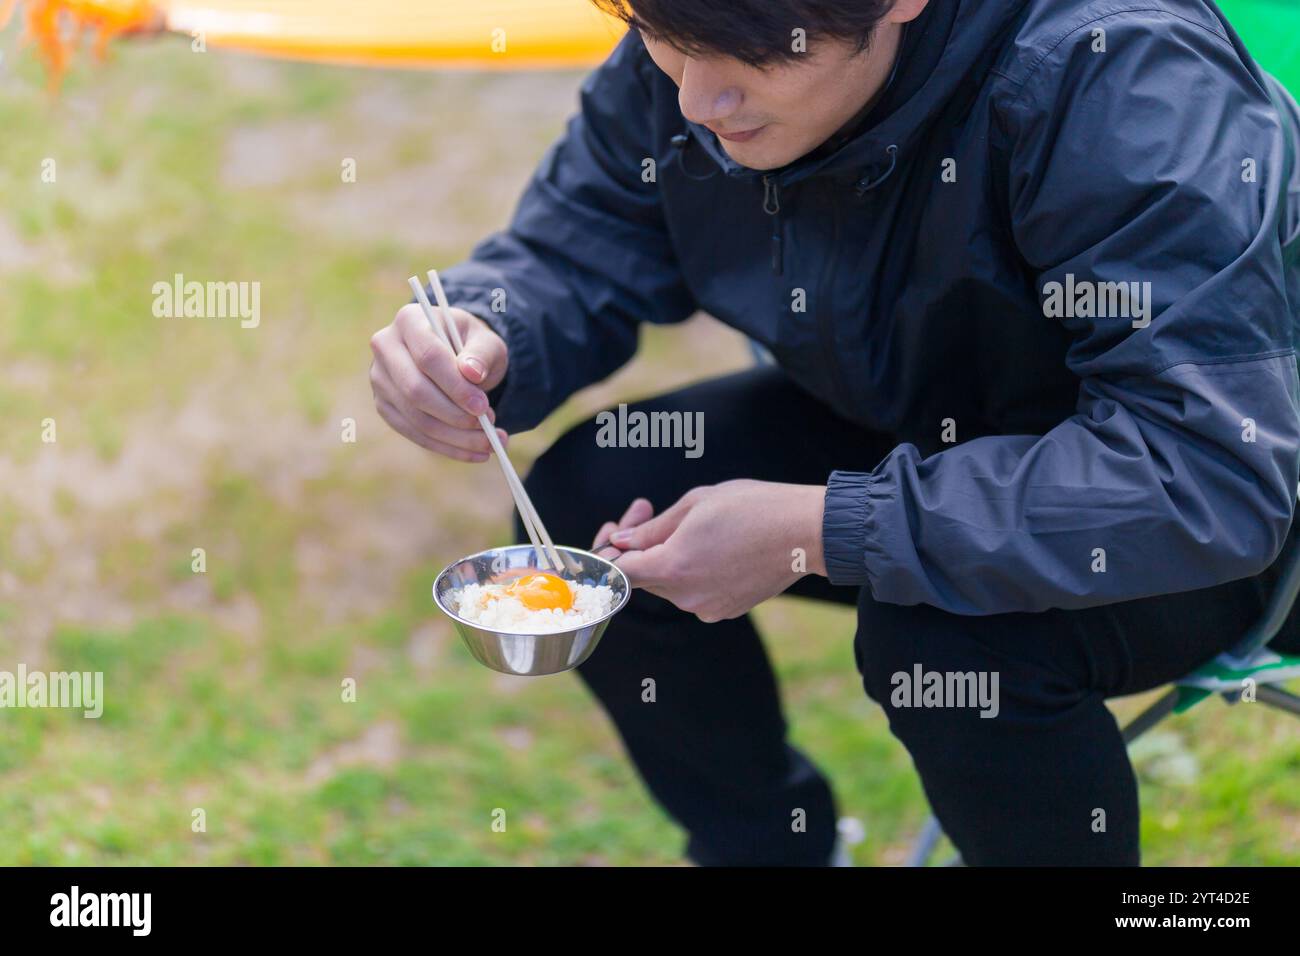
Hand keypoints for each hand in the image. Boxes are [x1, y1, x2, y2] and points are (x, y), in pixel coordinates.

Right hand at [369, 303, 508, 461]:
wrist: (454, 353)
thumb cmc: (470, 344)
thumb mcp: (486, 341)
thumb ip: (481, 354)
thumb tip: (472, 373)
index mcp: (409, 320)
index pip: (428, 357)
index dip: (456, 386)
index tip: (483, 406)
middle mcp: (385, 347)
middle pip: (416, 391)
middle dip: (455, 415)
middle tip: (489, 427)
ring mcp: (380, 380)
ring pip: (416, 418)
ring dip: (456, 437)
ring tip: (491, 442)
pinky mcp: (385, 406)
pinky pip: (415, 434)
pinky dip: (448, 447)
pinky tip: (476, 452)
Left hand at [602, 480, 827, 622]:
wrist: (807, 532)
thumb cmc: (752, 508)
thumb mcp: (694, 505)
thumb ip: (650, 529)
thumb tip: (620, 544)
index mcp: (673, 568)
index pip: (619, 571)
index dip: (608, 551)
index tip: (612, 530)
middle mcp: (687, 597)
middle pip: (643, 577)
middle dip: (639, 546)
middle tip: (643, 509)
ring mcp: (707, 609)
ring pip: (669, 583)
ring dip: (666, 556)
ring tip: (687, 522)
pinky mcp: (726, 610)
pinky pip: (694, 591)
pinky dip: (692, 569)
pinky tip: (710, 543)